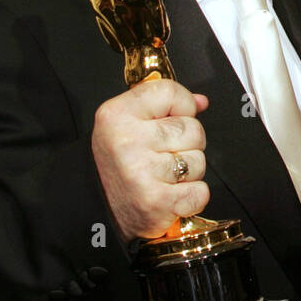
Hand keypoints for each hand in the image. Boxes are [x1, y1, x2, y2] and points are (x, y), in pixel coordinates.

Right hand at [91, 78, 209, 242]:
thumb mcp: (126, 123)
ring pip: (198, 161)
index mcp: (117, 116)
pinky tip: (170, 195)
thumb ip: (164, 105)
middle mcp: (128, 142)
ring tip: (163, 176)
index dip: (181, 106)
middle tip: (161, 155)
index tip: (171, 118)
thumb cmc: (117, 163)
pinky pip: (200, 191)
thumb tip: (200, 102)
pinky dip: (191, 197)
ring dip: (188, 172)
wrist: (100, 208)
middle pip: (193, 128)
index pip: (171, 92)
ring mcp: (143, 173)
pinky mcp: (158, 202)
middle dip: (186, 144)